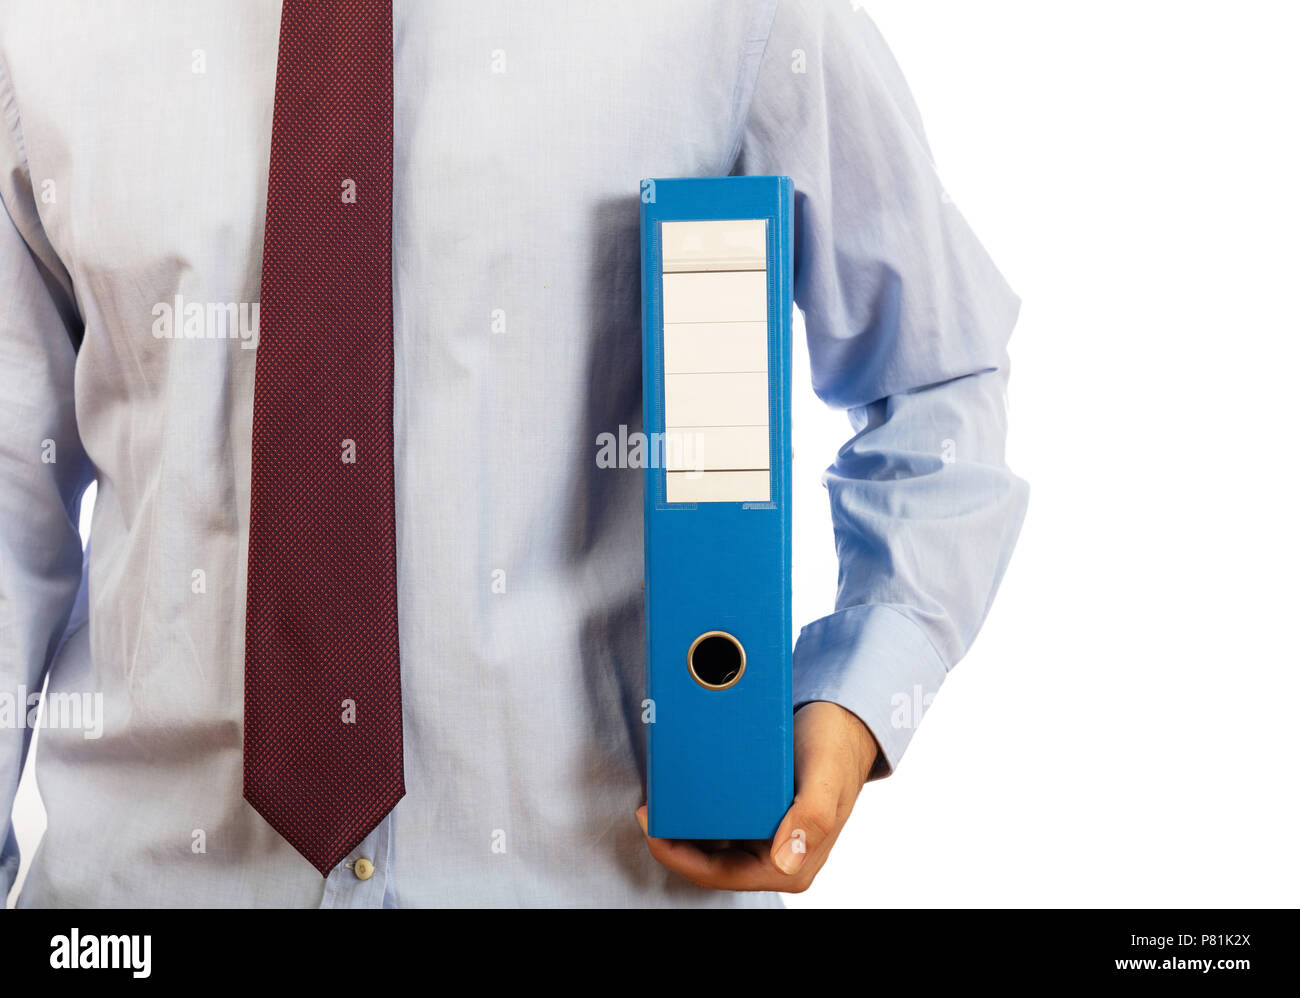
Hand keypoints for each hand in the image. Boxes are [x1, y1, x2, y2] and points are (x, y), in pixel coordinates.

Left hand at [635, 701, 878, 892]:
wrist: (845, 721)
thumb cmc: (837, 749)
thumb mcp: (825, 779)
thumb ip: (811, 819)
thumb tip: (785, 862)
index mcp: (790, 864)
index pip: (719, 875)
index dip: (678, 857)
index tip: (651, 826)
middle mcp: (776, 857)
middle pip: (708, 861)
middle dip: (674, 839)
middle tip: (648, 805)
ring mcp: (765, 837)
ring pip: (710, 841)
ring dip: (682, 823)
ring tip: (658, 795)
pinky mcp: (758, 815)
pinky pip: (718, 819)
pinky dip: (697, 806)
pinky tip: (679, 786)